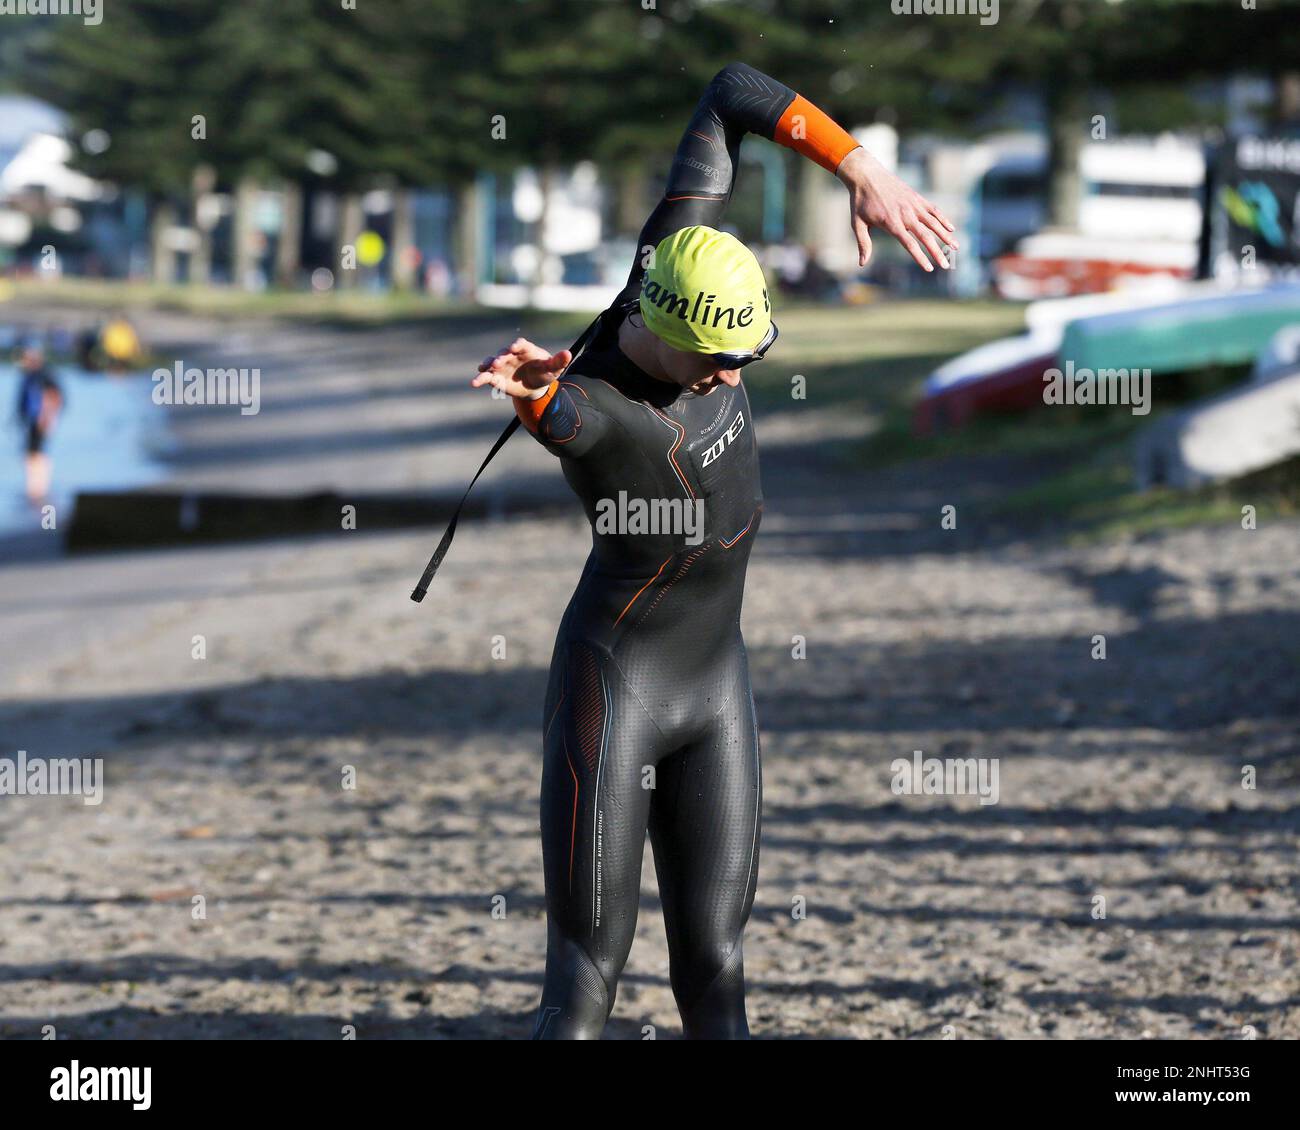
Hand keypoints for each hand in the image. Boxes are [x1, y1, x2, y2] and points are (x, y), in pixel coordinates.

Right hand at [470, 338, 572, 399]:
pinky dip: (480, 378)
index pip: (521, 345)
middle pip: (505, 353)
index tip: (515, 347)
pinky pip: (487, 376)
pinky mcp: (496, 376)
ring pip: (492, 362)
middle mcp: (511, 355)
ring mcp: (502, 365)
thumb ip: (559, 361)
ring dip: (488, 364)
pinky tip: (475, 382)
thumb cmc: (544, 373)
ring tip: (483, 368)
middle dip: (501, 357)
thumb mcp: (553, 369)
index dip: (518, 345)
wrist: (534, 386)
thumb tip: (568, 354)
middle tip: (499, 362)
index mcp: (526, 350)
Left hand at [836, 147, 957, 272]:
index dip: (921, 258)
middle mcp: (906, 214)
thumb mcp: (857, 223)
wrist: (866, 175)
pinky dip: (943, 219)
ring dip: (946, 236)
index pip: (910, 244)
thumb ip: (863, 243)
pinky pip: (933, 209)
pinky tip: (951, 228)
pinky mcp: (916, 197)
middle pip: (926, 236)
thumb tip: (862, 263)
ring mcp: (913, 204)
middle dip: (937, 252)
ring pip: (934, 222)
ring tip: (956, 247)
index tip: (929, 269)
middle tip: (946, 265)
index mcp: (891, 223)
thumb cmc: (860, 201)